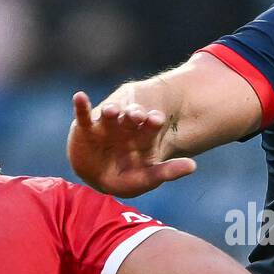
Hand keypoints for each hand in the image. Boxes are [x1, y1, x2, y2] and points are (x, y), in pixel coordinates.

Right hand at [67, 91, 196, 196]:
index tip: (157, 118)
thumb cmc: (129, 177)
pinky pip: (84, 115)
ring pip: (109, 115)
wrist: (99, 176)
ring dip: (110, 111)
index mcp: (143, 135)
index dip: (153, 122)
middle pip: (131, 117)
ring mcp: (106, 126)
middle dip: (134, 114)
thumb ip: (168, 171)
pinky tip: (79, 96)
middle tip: (138, 113)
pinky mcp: (86, 128)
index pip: (150, 126)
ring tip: (111, 110)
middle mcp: (126, 127)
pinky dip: (81, 106)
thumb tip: (193, 166)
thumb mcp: (148, 177)